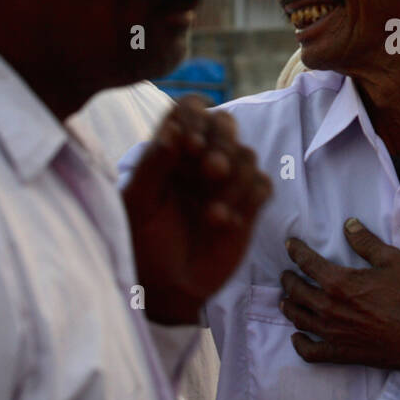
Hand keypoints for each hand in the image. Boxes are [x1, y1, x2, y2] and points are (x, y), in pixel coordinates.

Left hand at [123, 96, 271, 323]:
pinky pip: (263, 185)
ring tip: (212, 216)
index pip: (189, 111)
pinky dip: (249, 200)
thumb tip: (174, 128)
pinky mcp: (248, 206)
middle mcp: (199, 160)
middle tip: (211, 170)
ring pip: (247, 154)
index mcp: (170, 152)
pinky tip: (226, 224)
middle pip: (225, 123)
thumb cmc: (142, 245)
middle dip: (221, 141)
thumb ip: (153, 165)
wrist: (164, 289)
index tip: (187, 145)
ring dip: (234, 181)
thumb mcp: (137, 205)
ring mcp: (226, 182)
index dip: (194, 118)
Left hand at [280, 218, 399, 370]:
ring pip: (298, 318)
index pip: (307, 262)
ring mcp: (331, 332)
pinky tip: (296, 337)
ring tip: (285, 300)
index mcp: (338, 282)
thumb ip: (366, 242)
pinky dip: (299, 343)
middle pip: (296, 291)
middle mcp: (328, 307)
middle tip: (286, 275)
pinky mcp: (338, 352)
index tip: (289, 245)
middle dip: (288, 280)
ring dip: (289, 306)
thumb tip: (349, 224)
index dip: (296, 251)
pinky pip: (309, 351)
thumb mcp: (391, 260)